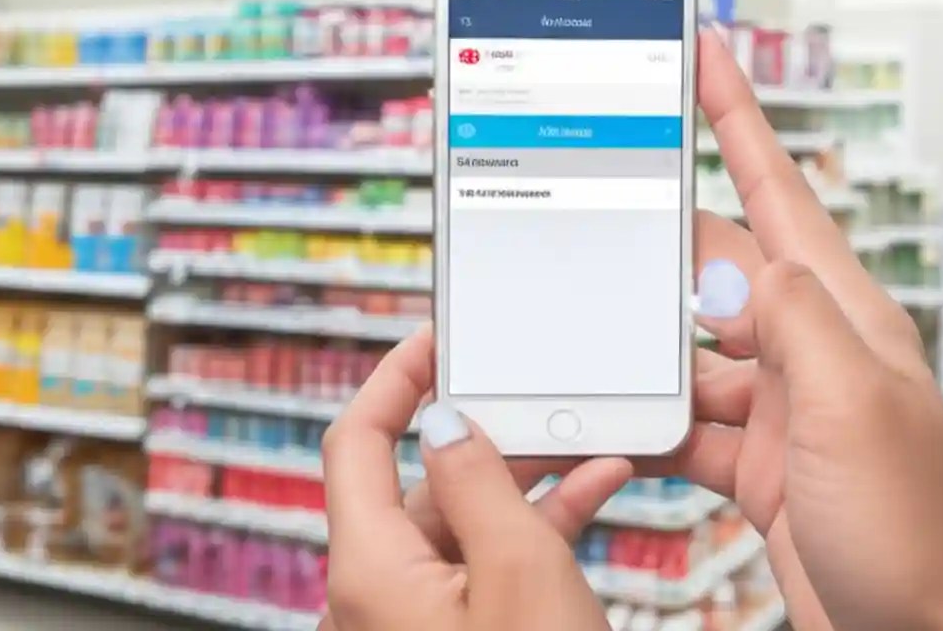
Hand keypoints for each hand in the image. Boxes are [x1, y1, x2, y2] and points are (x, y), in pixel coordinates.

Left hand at [320, 326, 632, 630]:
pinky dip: (528, 532)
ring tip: (584, 442)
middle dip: (485, 438)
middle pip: (419, 486)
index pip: (356, 444)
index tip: (434, 339)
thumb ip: (479, 485)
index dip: (393, 381)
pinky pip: (481, 566)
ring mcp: (412, 619)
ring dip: (523, 485)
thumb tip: (446, 425)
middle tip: (529, 389)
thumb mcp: (522, 571)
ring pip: (461, 526)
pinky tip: (587, 492)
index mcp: (370, 571)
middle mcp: (375, 595)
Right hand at [638, 31, 942, 629]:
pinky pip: (678, 418)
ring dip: (637, 348)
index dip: (739, 120)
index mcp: (842, 317)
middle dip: (660, 241)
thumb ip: (796, 319)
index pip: (782, 193)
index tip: (706, 59)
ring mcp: (776, 407)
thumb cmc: (913, 530)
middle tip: (599, 210)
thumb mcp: (854, 406)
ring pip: (685, 350)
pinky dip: (639, 418)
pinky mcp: (749, 460)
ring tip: (582, 333)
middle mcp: (808, 351)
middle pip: (716, 268)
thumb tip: (744, 259)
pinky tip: (605, 418)